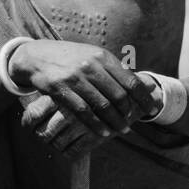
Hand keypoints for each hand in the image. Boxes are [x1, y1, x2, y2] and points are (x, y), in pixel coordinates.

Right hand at [9, 42, 159, 153]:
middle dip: (128, 114)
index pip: (131, 81)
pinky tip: (103, 132)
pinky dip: (95, 124)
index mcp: (102, 57)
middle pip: (119, 96)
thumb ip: (115, 69)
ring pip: (102, 106)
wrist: (37, 56)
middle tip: (132, 124)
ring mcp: (75, 78)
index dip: (144, 98)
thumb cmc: (70, 58)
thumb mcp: (93, 55)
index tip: (151, 109)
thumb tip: (144, 82)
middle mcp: (91, 66)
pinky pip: (83, 112)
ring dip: (114, 122)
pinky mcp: (60, 89)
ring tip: (121, 131)